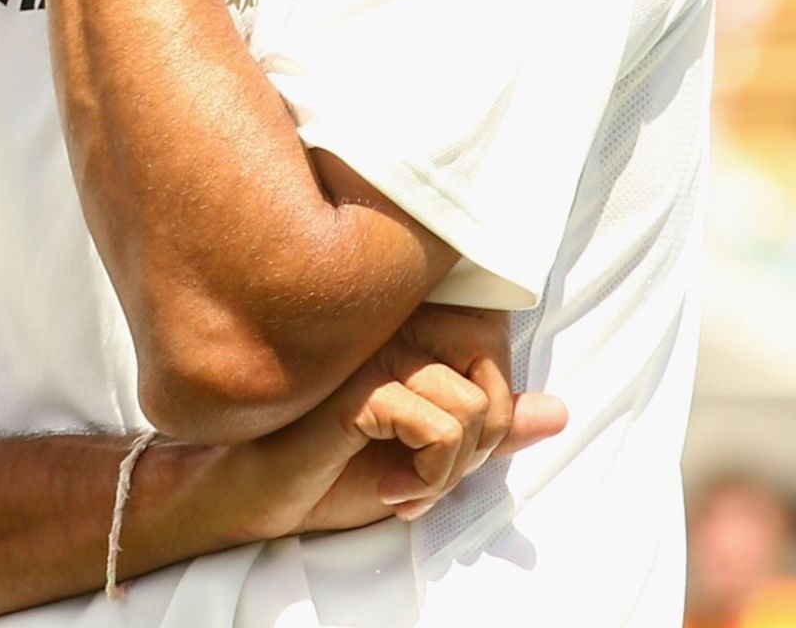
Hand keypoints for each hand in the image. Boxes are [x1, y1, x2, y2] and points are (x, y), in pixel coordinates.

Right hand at [228, 318, 566, 541]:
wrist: (259, 495)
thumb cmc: (336, 468)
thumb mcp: (429, 452)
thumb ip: (488, 428)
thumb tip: (559, 410)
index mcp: (409, 325)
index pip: (494, 335)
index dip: (494, 407)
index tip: (449, 448)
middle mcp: (393, 322)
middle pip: (492, 365)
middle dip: (479, 439)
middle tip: (431, 468)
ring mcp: (375, 348)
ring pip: (473, 405)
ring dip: (447, 469)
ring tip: (402, 481)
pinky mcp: (359, 385)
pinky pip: (440, 426)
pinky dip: (425, 476)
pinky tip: (385, 486)